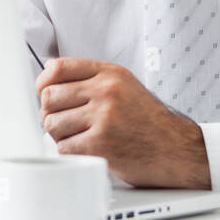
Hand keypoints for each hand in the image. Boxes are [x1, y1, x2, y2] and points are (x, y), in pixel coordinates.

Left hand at [36, 57, 211, 189]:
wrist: (177, 149)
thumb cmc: (150, 122)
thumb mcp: (125, 87)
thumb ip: (92, 81)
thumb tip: (50, 82)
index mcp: (110, 74)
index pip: (59, 67)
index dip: (43, 82)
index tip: (43, 93)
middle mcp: (106, 91)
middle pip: (49, 97)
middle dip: (50, 113)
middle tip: (63, 122)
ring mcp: (103, 117)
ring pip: (53, 123)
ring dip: (60, 135)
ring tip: (79, 137)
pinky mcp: (101, 144)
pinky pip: (64, 147)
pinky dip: (70, 152)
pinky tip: (87, 150)